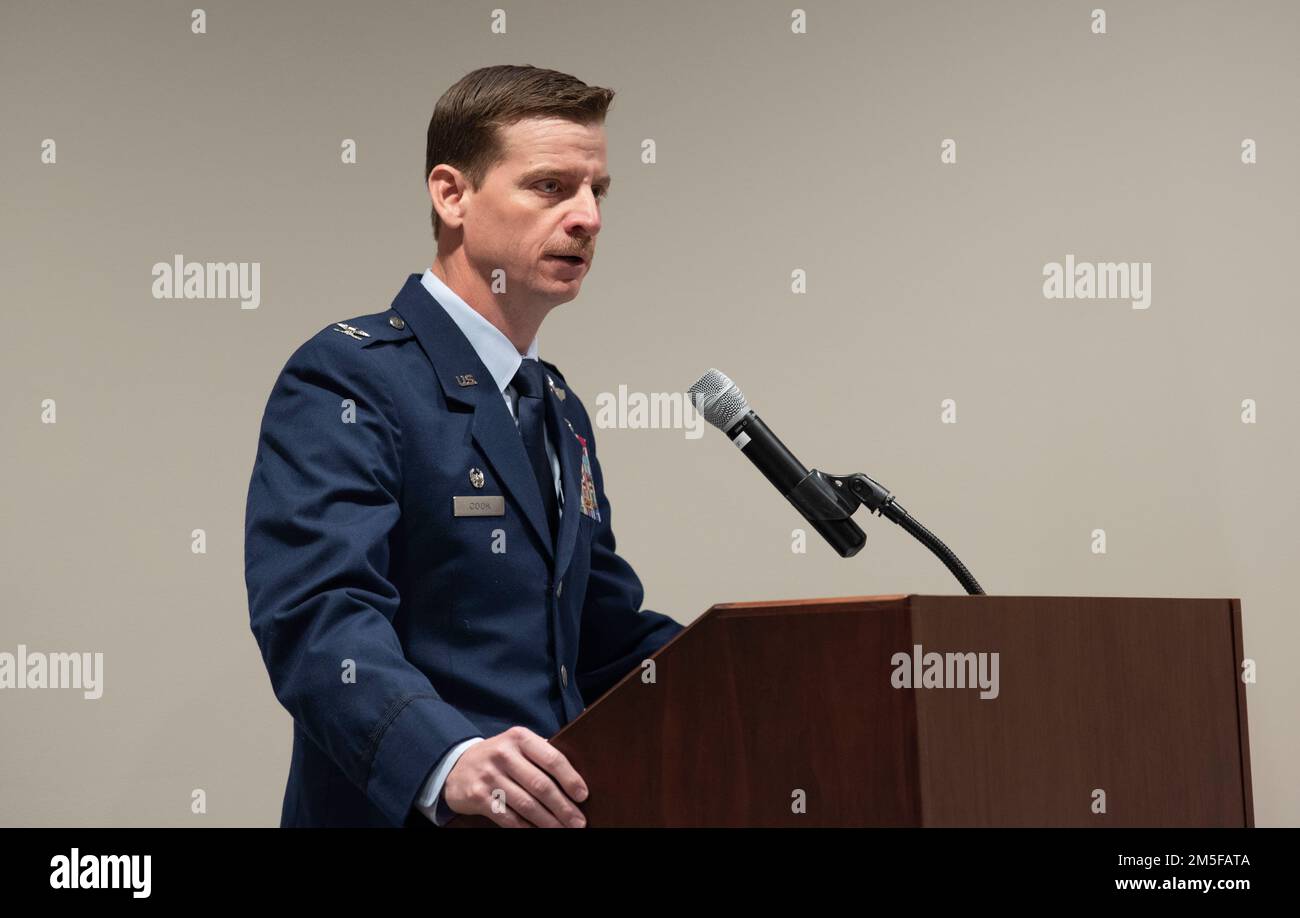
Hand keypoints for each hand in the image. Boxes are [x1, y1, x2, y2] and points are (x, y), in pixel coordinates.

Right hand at [443, 726, 588, 826]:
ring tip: (564, 830)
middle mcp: (503, 754)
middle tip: (579, 822)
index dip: (570, 779)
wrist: (456, 766)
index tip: (583, 796)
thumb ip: (541, 753)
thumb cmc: (499, 757)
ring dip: (548, 822)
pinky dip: (527, 828)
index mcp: (519, 738)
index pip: (551, 758)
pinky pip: (509, 818)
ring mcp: (489, 776)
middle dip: (563, 807)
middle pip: (541, 785)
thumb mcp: (517, 744)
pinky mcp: (478, 797)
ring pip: (526, 805)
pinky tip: (539, 832)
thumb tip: (575, 777)